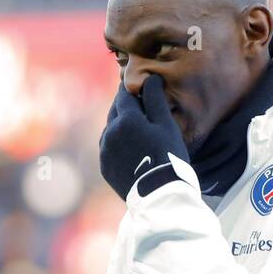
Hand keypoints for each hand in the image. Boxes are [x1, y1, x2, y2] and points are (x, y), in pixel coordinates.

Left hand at [99, 74, 191, 200]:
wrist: (159, 194)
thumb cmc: (168, 156)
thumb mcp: (166, 126)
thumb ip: (155, 100)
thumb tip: (149, 78)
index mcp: (126, 118)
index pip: (124, 94)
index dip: (132, 88)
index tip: (137, 84)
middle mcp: (110, 131)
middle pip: (115, 110)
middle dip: (125, 105)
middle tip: (137, 103)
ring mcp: (105, 150)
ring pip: (110, 129)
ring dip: (120, 125)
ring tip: (134, 128)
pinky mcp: (104, 166)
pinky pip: (108, 148)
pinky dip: (117, 143)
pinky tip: (129, 148)